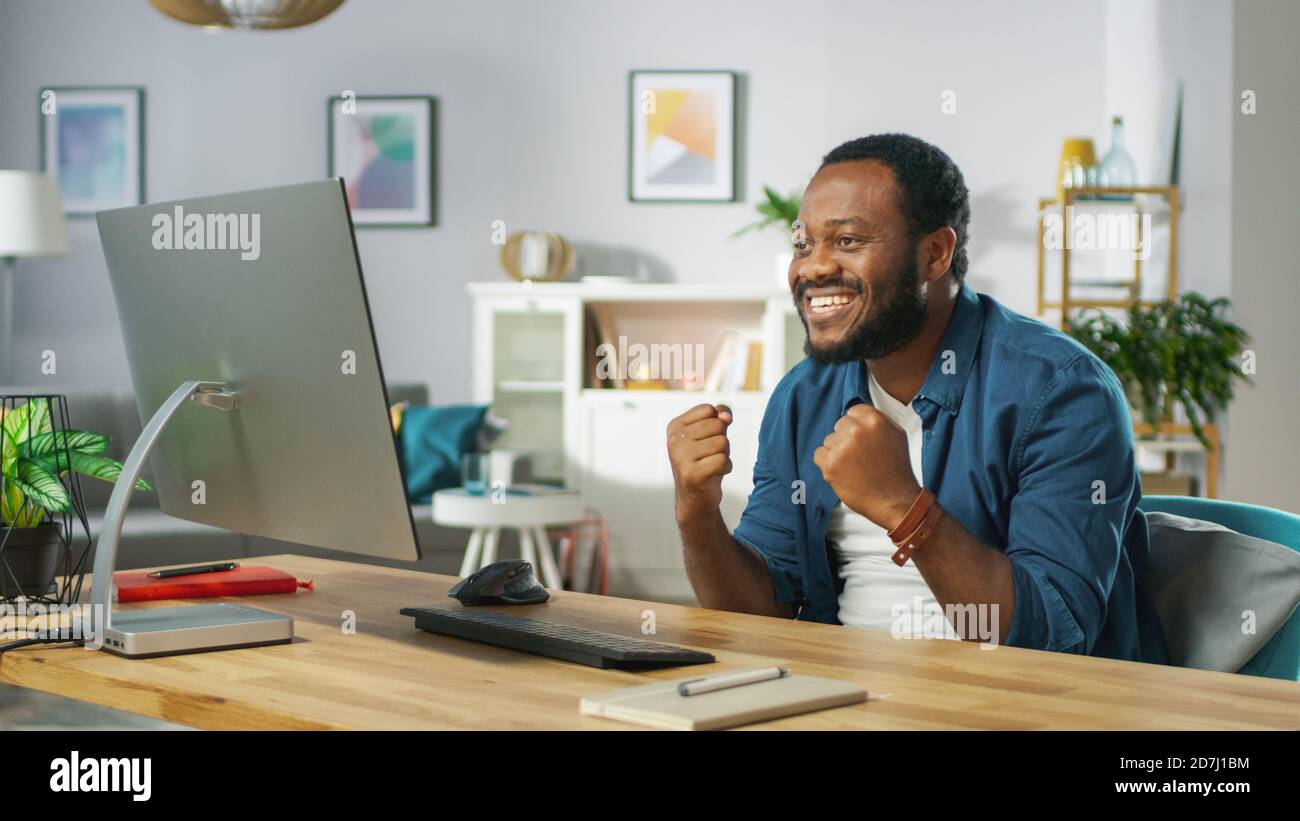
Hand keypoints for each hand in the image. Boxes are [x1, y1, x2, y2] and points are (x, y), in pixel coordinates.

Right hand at [667, 403, 732, 521]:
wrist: (695, 498)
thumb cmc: (705, 462)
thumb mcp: (711, 434)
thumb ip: (719, 416)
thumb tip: (726, 416)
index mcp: (675, 426)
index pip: (709, 410)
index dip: (717, 424)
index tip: (706, 440)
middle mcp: (674, 440)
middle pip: (718, 425)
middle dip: (721, 441)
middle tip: (709, 456)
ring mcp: (681, 457)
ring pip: (722, 442)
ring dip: (724, 455)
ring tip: (711, 465)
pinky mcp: (692, 474)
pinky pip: (723, 460)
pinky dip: (725, 468)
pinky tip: (714, 474)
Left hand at [813, 404, 920, 529]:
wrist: (895, 500)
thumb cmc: (897, 469)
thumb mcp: (897, 434)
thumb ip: (877, 420)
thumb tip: (856, 414)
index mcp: (874, 420)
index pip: (852, 412)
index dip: (856, 427)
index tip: (862, 441)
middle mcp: (857, 430)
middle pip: (840, 426)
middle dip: (847, 440)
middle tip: (860, 458)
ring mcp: (842, 447)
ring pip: (829, 441)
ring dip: (837, 452)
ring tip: (855, 467)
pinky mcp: (830, 464)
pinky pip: (819, 455)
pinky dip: (827, 464)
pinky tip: (843, 473)